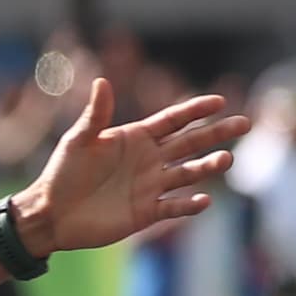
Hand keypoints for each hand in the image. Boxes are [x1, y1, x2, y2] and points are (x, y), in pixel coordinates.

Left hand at [10, 83, 244, 257]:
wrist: (51, 213)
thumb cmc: (61, 173)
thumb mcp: (78, 140)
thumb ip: (95, 115)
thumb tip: (103, 82)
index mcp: (136, 137)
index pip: (174, 120)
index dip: (196, 110)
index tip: (219, 102)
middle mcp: (149, 160)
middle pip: (190, 143)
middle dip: (217, 133)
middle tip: (244, 124)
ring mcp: (150, 186)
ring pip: (188, 173)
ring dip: (208, 167)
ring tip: (227, 160)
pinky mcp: (146, 212)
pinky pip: (173, 207)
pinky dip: (189, 205)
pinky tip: (204, 201)